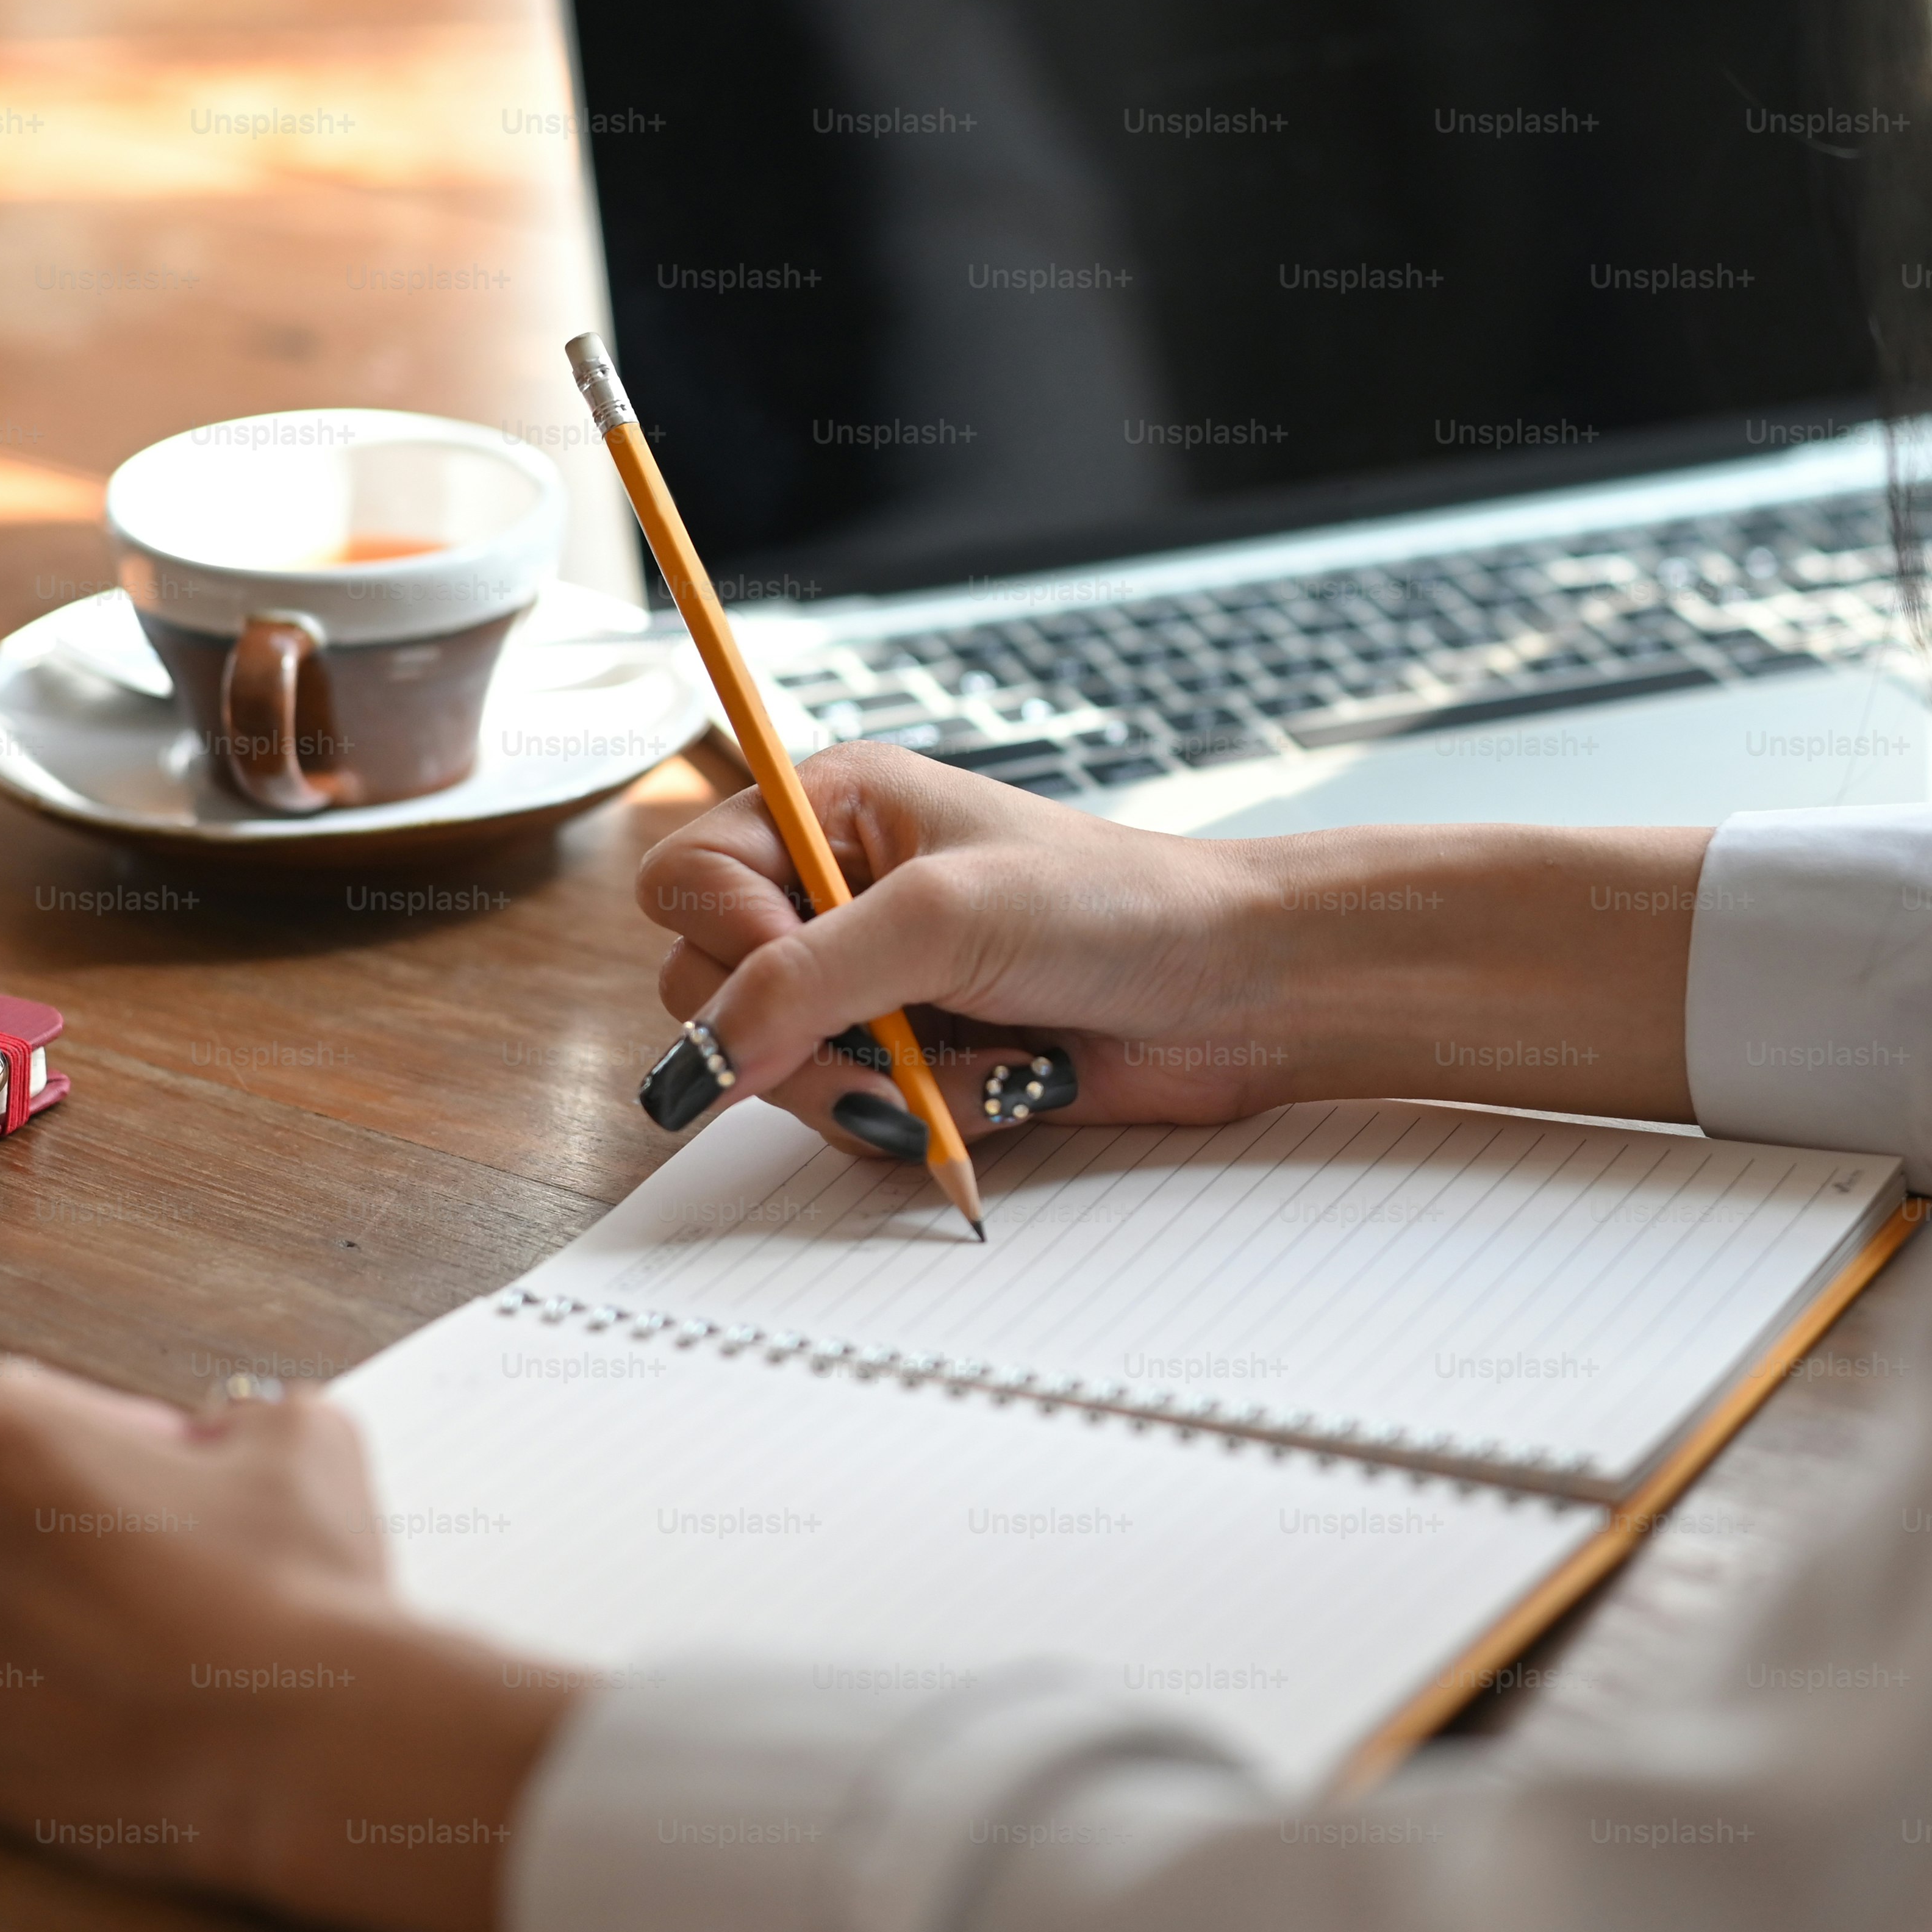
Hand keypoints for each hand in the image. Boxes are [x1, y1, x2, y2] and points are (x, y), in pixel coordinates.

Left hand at [0, 1361, 570, 1931]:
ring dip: (54, 1618)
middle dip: (64, 1523)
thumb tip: (222, 1441)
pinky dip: (48, 1708)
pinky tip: (136, 1708)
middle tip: (171, 1556)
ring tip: (163, 1644)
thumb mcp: (304, 1431)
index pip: (25, 1406)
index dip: (114, 1430)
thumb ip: (239, 1413)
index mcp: (2, 1442)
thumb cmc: (301, 1575)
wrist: (311, 1743)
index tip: (180, 1471)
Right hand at [636, 744, 1713, 1153]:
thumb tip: (699, 1058)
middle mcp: (841, 893)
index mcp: (834, 811)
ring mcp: (878, 986)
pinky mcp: (918, 1062)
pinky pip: (856, 1119)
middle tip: (902, 1038)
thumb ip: (804, 980)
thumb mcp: (945, 918)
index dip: (732, 943)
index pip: (690, 881)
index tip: (812, 971)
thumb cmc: (1117, 907)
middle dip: (812, 1039)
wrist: (1241, 990)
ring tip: (989, 1062)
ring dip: (881, 1088)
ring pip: (782, 1073)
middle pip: (716, 992)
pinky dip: (927, 1120)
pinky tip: (1011, 1084)